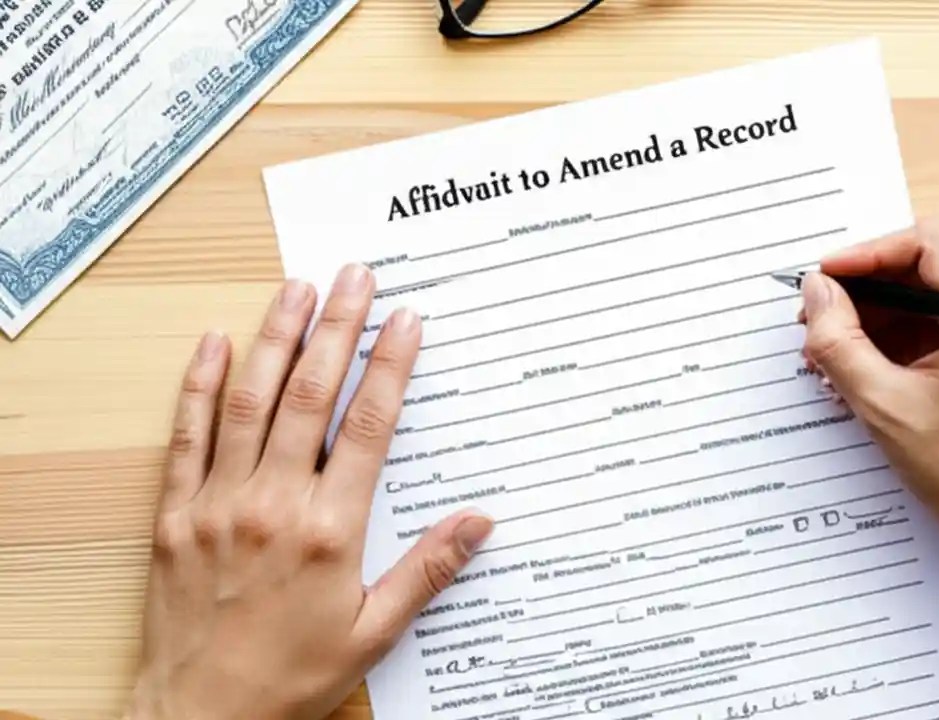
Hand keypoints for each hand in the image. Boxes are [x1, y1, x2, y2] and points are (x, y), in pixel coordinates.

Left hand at [126, 265, 493, 719]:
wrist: (200, 715)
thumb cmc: (291, 677)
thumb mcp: (374, 632)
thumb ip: (428, 570)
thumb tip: (480, 522)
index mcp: (330, 529)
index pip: (368, 425)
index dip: (391, 366)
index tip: (406, 320)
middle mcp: (274, 502)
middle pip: (311, 394)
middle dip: (337, 328)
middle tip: (354, 276)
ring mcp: (220, 502)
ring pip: (251, 400)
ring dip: (277, 337)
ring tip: (297, 287)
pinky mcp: (177, 513)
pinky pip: (187, 435)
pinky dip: (201, 385)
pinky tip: (217, 343)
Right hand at [800, 219, 938, 537]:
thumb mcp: (882, 404)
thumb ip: (840, 342)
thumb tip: (815, 292)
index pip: (928, 244)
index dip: (868, 253)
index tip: (826, 276)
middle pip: (920, 267)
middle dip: (862, 288)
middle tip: (816, 315)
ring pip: (918, 297)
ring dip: (869, 316)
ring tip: (827, 350)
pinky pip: (926, 326)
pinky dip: (886, 338)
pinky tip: (853, 365)